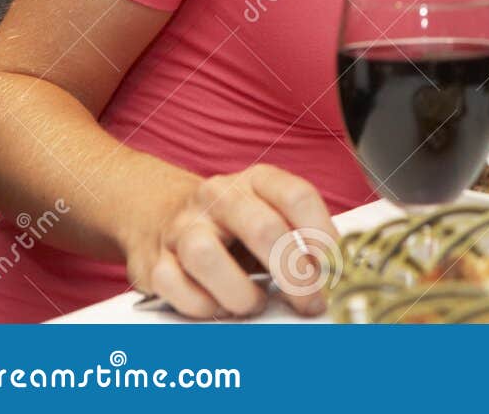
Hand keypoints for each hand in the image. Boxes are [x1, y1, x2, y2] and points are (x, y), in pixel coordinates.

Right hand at [120, 164, 338, 318]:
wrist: (157, 214)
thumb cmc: (230, 224)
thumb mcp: (267, 214)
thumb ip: (297, 239)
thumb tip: (330, 279)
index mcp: (256, 180)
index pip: (297, 196)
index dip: (321, 234)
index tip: (334, 267)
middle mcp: (218, 196)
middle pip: (263, 229)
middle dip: (294, 275)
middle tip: (309, 302)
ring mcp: (182, 227)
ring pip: (209, 258)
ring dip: (241, 293)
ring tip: (255, 304)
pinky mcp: (153, 260)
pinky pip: (177, 288)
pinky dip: (204, 307)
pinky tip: (218, 306)